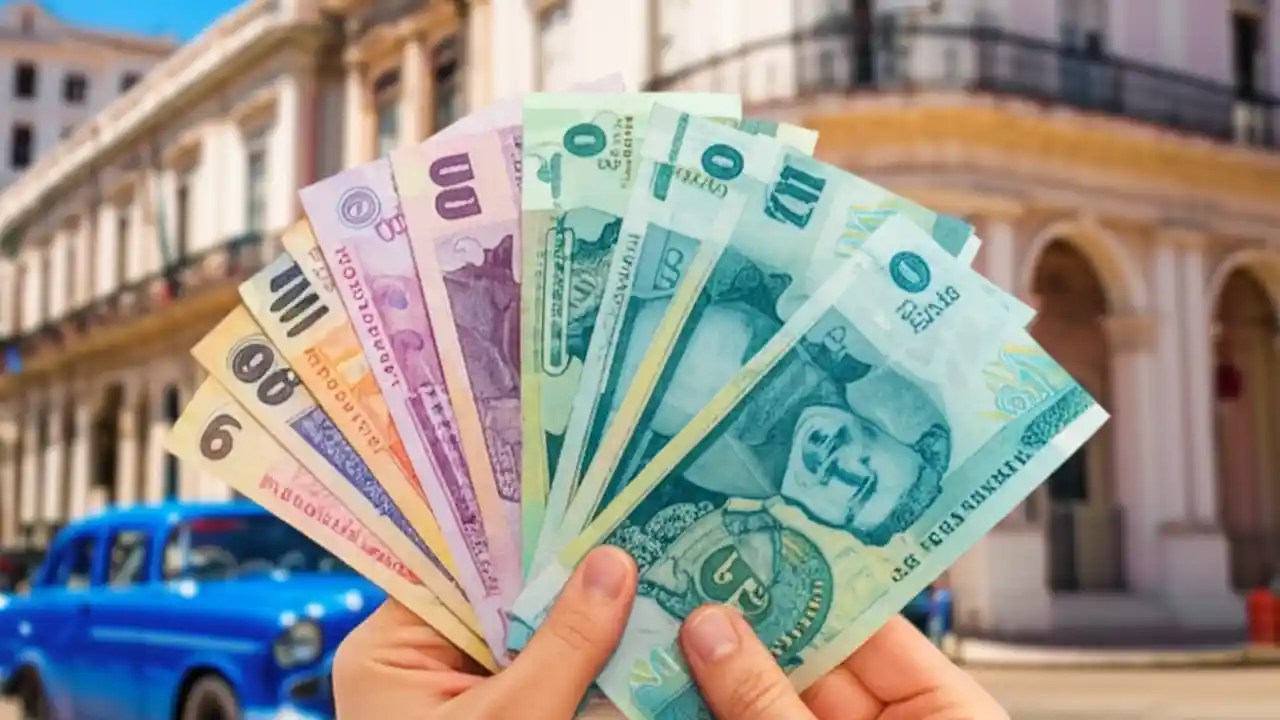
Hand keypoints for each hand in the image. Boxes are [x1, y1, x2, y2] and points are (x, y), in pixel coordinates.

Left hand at [332, 546, 637, 718]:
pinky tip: (626, 625)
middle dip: (560, 567)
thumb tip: (612, 566)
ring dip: (578, 609)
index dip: (517, 526)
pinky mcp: (492, 712)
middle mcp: (416, 659)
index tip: (578, 491)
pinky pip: (537, 665)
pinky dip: (579, 653)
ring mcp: (455, 689)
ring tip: (637, 562)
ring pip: (524, 629)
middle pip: (495, 592)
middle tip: (623, 522)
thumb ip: (565, 645)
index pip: (455, 561)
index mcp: (389, 647)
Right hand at [681, 605, 1007, 719]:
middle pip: (813, 662)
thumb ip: (770, 702)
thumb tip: (711, 629)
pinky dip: (718, 706)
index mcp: (948, 713)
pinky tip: (674, 680)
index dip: (809, 582)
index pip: (873, 626)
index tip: (752, 540)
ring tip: (667, 622)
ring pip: (775, 698)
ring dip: (720, 665)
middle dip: (748, 624)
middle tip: (688, 578)